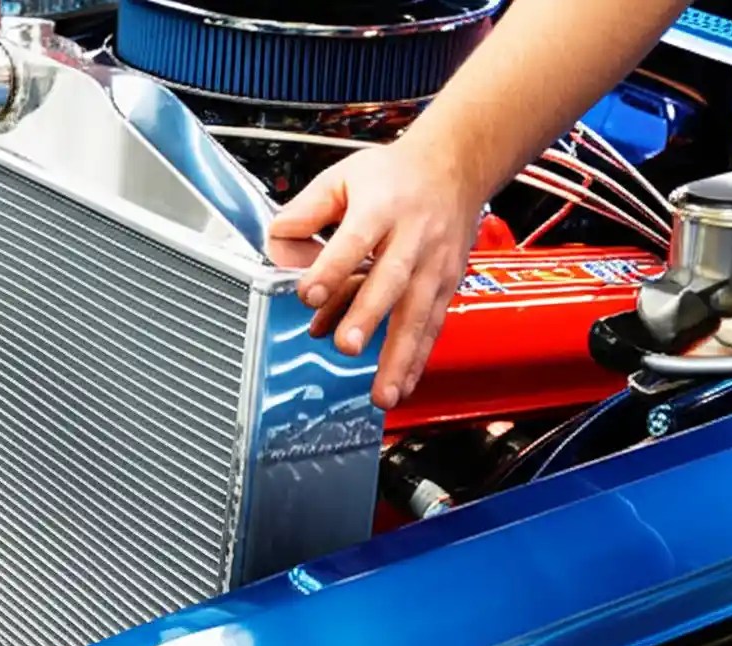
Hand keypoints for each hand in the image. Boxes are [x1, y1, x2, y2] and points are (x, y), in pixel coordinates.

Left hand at [267, 139, 482, 410]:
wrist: (455, 168)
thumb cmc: (396, 176)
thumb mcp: (343, 177)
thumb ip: (306, 210)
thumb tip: (276, 243)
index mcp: (381, 207)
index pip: (353, 240)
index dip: (331, 269)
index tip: (308, 294)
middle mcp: (413, 238)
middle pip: (390, 281)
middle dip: (368, 317)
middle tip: (346, 348)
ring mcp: (435, 265)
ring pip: (418, 314)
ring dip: (399, 357)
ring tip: (382, 392)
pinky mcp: (447, 285)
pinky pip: (433, 327)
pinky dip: (418, 360)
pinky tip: (402, 386)